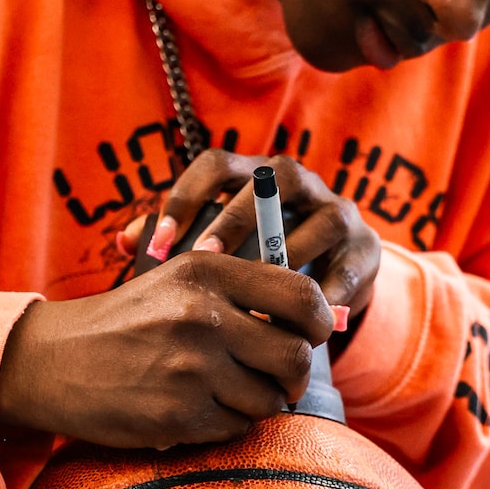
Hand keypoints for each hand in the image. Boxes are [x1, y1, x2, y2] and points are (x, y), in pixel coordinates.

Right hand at [0, 252, 333, 448]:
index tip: (310, 335)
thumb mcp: (177, 281)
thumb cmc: (126, 322)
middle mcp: (202, 315)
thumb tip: (318, 317)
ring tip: (227, 393)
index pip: (302, 296)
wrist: (53, 361)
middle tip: (277, 378)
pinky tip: (197, 409)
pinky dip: (226, 424)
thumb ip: (240, 289)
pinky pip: (236, 428)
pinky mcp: (178, 413)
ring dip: (258, 403)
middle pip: (296, 356)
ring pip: (270, 399)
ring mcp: (191, 367)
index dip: (320, 322)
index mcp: (207, 271)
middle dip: (294, 375)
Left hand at [123, 149, 380, 316]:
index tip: (160, 244)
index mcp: (252, 175)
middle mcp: (297, 182)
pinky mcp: (365, 246)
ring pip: (317, 219)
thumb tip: (123, 242)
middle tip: (204, 259)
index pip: (217, 166)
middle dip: (235, 220)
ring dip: (287, 255)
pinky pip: (349, 265)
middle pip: (270, 181)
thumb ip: (175, 238)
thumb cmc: (257, 258)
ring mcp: (335, 210)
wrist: (329, 275)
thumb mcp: (219, 244)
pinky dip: (328, 292)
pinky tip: (302, 322)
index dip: (186, 198)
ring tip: (257, 294)